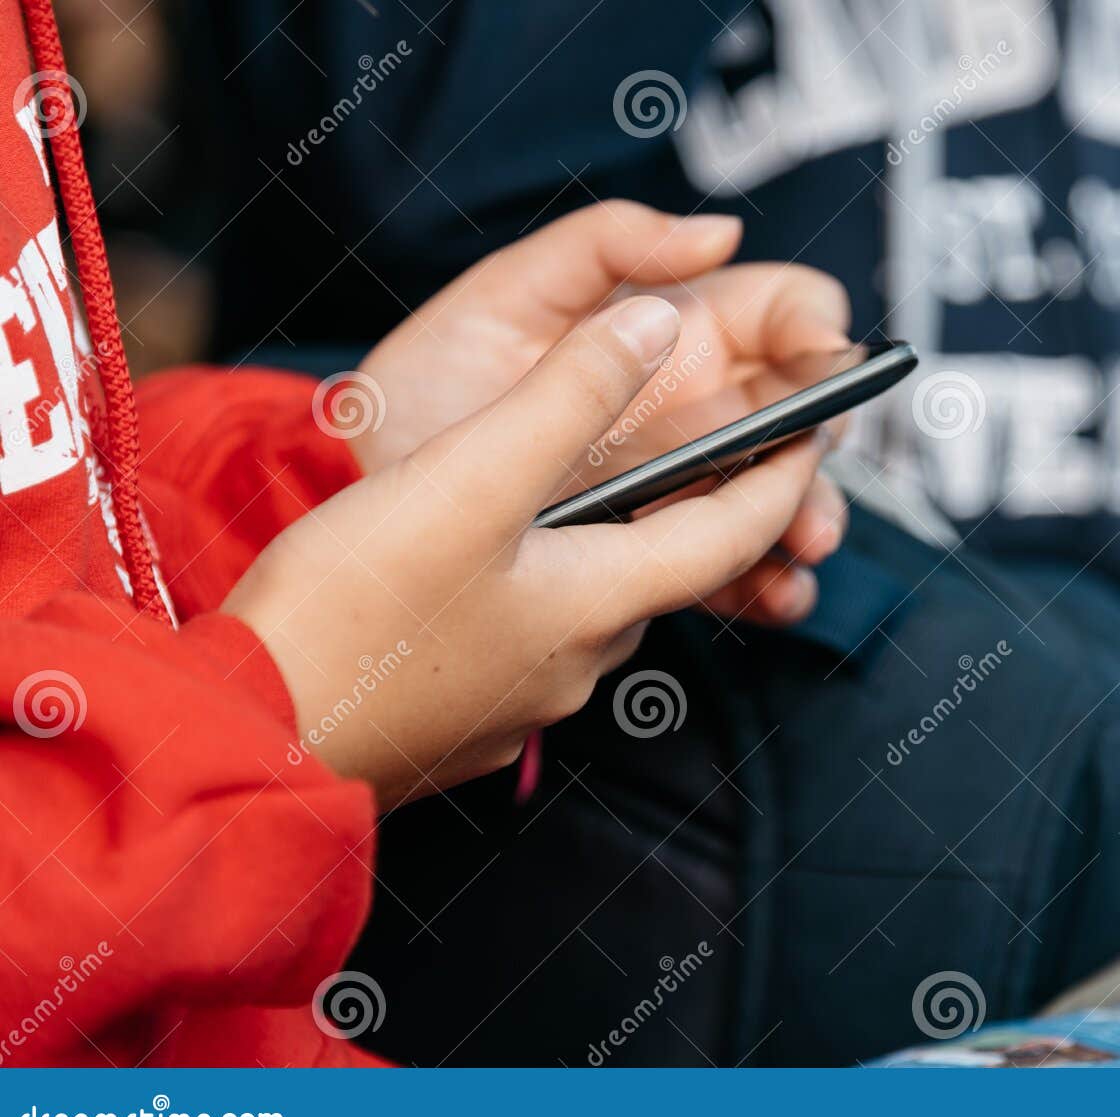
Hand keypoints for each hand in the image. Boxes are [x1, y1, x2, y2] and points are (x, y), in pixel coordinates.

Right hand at [224, 298, 830, 808]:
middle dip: (697, 505)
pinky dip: (539, 584)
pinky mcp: (469, 714)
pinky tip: (488, 564)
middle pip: (666, 568)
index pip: (734, 532)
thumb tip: (658, 327)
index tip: (819, 429)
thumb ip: (570, 398)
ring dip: (608, 543)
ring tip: (585, 485)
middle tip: (707, 440)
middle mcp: (581, 659)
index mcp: (602, 600)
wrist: (253, 738)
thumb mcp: (469, 478)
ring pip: (594, 600)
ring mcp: (526, 697)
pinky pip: (532, 633)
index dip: (785, 474)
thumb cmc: (354, 612)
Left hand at [352, 200, 852, 624]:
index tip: (824, 352)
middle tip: (811, 463)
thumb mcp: (504, 295)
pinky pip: (724, 569)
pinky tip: (772, 595)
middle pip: (795, 414)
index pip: (775, 316)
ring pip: (771, 498)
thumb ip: (606, 248)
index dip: (815, 326)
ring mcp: (672, 485)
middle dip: (821, 439)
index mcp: (668, 335)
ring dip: (804, 519)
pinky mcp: (649, 554)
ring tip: (802, 545)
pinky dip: (762, 584)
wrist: (359, 499)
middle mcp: (685, 410)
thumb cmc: (423, 387)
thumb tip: (720, 235)